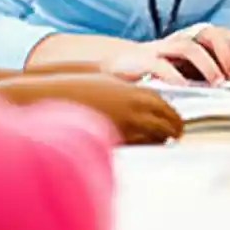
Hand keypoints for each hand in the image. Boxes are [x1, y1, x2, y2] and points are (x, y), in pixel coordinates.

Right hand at [0, 74, 182, 144]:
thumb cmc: (80, 85)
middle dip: (171, 133)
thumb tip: (149, 102)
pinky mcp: (112, 142)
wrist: (54, 96)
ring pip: (155, 141)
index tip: (176, 125)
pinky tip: (135, 143)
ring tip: (157, 142)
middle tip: (172, 137)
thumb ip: (133, 91)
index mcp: (140, 93)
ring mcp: (125, 129)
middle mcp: (136, 111)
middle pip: (167, 128)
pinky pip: (136, 148)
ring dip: (157, 141)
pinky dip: (140, 147)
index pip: (169, 110)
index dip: (175, 120)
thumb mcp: (111, 80)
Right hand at [106, 26, 229, 83]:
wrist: (123, 65)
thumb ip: (217, 77)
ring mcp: (166, 47)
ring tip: (218, 83)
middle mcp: (185, 39)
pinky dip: (175, 76)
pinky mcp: (146, 58)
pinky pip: (162, 64)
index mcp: (201, 42)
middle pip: (216, 36)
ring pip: (191, 47)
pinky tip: (185, 89)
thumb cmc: (164, 72)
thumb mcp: (194, 72)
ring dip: (208, 64)